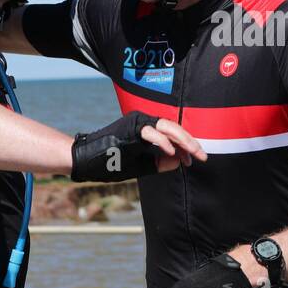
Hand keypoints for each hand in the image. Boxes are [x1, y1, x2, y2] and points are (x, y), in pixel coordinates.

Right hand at [71, 113, 205, 181]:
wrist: (85, 160)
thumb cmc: (111, 163)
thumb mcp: (142, 166)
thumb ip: (160, 163)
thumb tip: (179, 160)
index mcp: (147, 130)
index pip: (173, 135)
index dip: (186, 148)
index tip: (193, 161)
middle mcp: (144, 122)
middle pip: (174, 128)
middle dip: (190, 142)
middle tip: (202, 156)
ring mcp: (137, 122)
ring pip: (166, 126)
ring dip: (182, 140)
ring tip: (194, 153)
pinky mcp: (130, 127)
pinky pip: (151, 132)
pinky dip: (163, 142)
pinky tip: (173, 153)